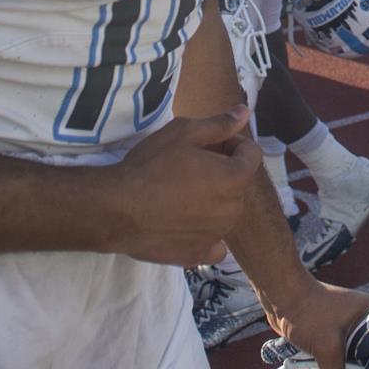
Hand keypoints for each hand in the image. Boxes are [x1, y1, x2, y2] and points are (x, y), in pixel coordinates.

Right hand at [105, 106, 259, 265]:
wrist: (117, 209)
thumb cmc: (151, 166)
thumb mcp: (184, 133)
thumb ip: (219, 124)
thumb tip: (245, 113)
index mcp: (234, 178)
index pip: (251, 154)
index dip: (232, 142)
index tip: (209, 143)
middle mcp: (233, 210)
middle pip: (237, 182)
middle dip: (222, 170)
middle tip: (189, 164)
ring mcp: (217, 235)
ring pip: (224, 211)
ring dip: (212, 199)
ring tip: (180, 191)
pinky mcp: (198, 255)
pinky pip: (213, 242)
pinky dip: (204, 232)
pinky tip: (183, 222)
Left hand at [268, 278, 368, 368]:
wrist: (282, 298)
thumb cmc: (307, 310)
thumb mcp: (327, 349)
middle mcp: (367, 318)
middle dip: (354, 368)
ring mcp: (351, 326)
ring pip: (352, 357)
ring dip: (337, 366)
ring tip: (320, 359)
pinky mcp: (336, 332)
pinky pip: (337, 355)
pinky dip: (327, 361)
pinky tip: (315, 360)